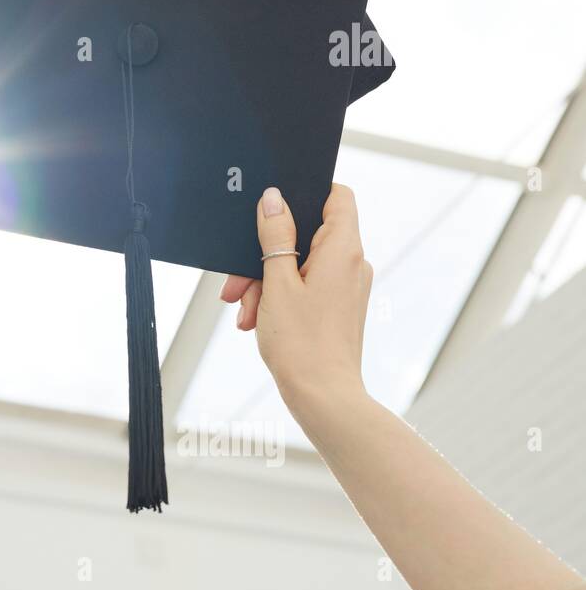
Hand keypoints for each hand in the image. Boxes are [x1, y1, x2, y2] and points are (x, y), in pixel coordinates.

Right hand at [219, 184, 372, 422]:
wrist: (322, 396)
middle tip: (238, 281)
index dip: (305, 193)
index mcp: (343, 249)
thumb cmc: (301, 343)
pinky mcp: (337, 305)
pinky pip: (305, 285)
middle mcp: (351, 263)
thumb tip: (274, 198)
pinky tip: (254, 318)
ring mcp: (346, 286)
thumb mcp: (276, 282)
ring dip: (265, 280)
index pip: (337, 196)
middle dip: (266, 253)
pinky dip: (278, 295)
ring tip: (244, 309)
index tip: (273, 207)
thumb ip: (275, 235)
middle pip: (307, 234)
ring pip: (300, 263)